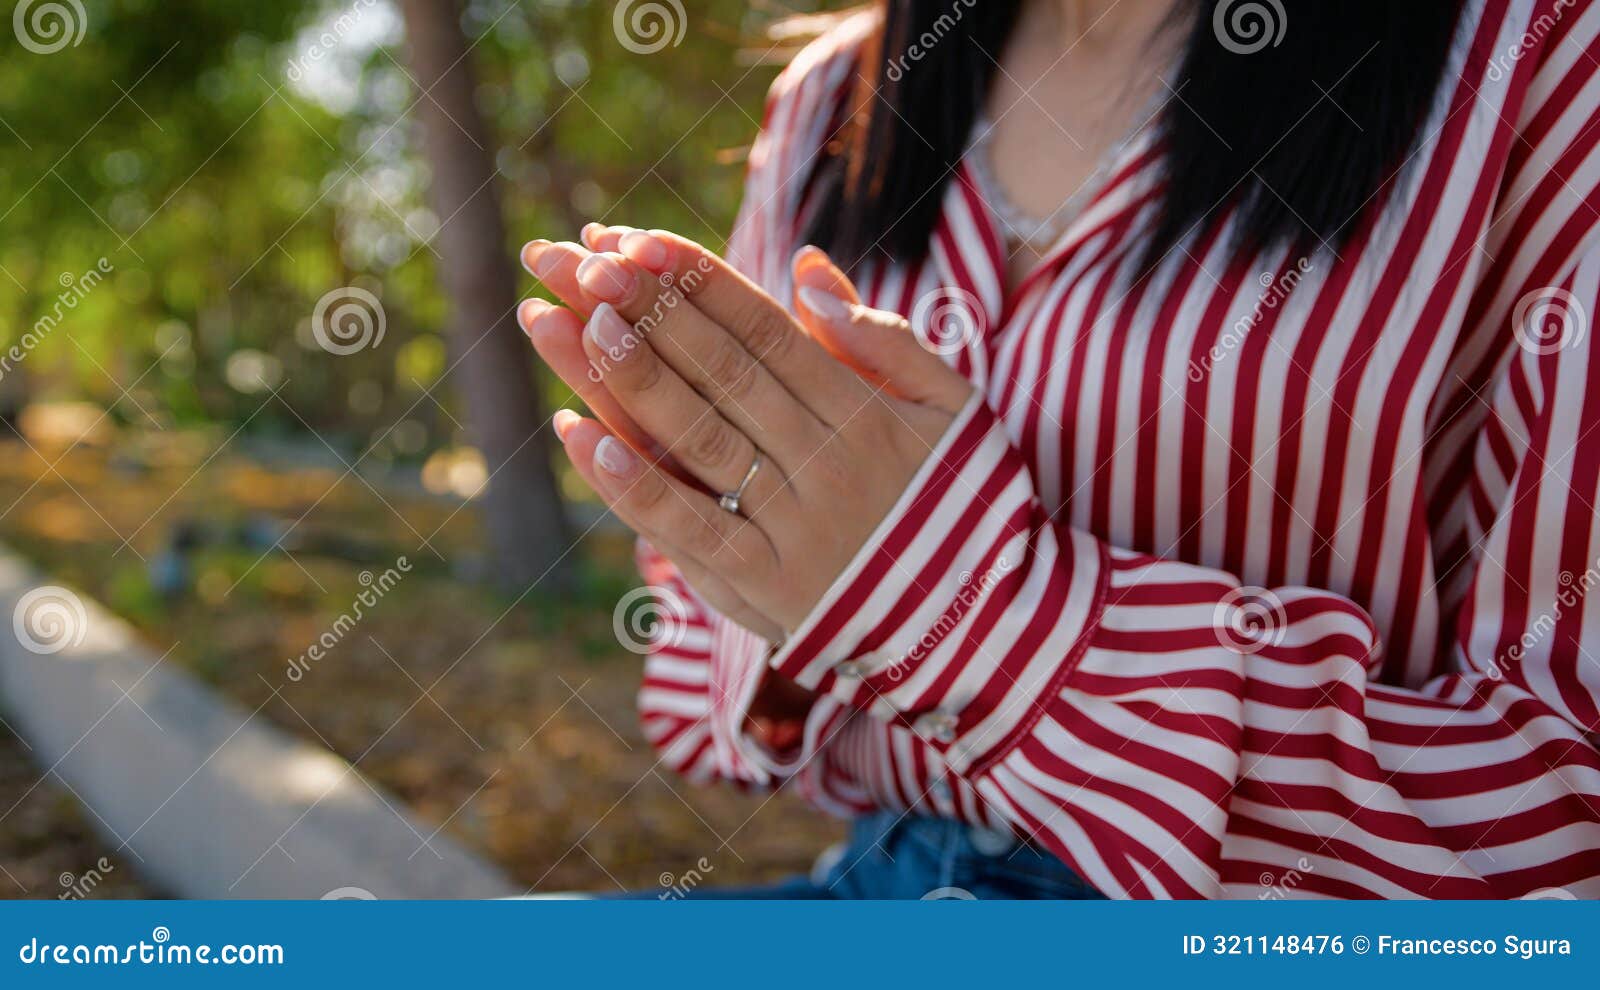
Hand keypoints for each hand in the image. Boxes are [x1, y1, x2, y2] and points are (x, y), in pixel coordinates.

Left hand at [518, 226, 973, 634]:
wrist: (989, 634)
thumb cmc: (967, 509)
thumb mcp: (955, 413)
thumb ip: (887, 342)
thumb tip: (806, 269)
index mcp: (866, 415)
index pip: (768, 333)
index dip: (700, 282)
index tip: (637, 238)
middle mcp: (825, 465)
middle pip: (723, 374)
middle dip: (647, 311)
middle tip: (579, 260)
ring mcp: (792, 529)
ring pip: (698, 440)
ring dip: (629, 380)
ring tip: (569, 322)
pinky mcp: (765, 590)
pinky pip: (691, 529)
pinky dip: (633, 484)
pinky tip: (578, 436)